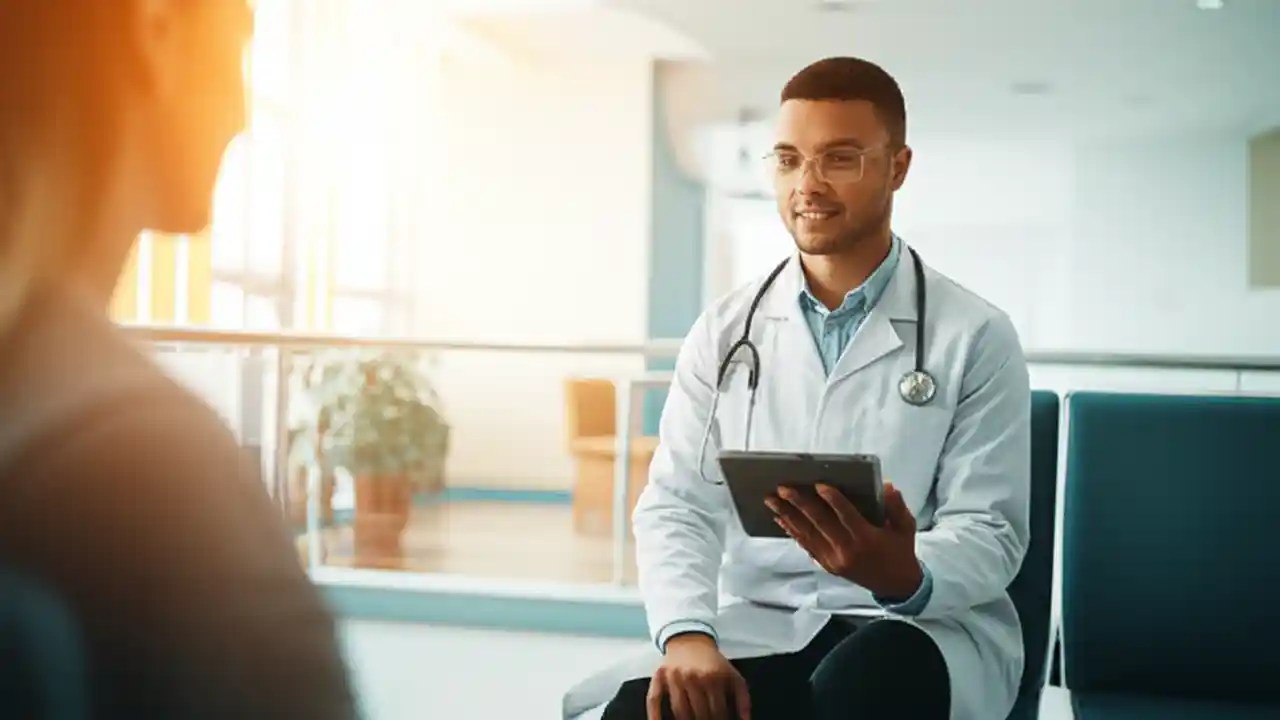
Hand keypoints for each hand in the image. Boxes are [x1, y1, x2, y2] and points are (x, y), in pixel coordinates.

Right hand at [649, 634, 750, 719]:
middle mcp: (692, 677)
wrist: (690, 640)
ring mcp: (674, 678)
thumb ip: (743, 698)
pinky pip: (654, 699)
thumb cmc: (713, 662)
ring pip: (680, 711)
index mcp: (712, 677)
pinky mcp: (659, 677)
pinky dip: (654, 714)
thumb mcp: (732, 675)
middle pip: (699, 713)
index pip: (717, 711)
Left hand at [766, 482, 921, 599]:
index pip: (847, 516)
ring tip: (771, 500)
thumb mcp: (906, 527)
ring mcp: (834, 560)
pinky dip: (793, 532)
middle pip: (820, 523)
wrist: (896, 586)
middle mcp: (848, 550)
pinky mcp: (828, 565)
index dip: (833, 500)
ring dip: (788, 516)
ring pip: (807, 535)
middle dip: (799, 504)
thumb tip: (886, 486)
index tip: (818, 484)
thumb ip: (896, 506)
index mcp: (867, 539)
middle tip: (783, 488)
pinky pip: (807, 546)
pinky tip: (780, 519)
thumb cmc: (900, 550)